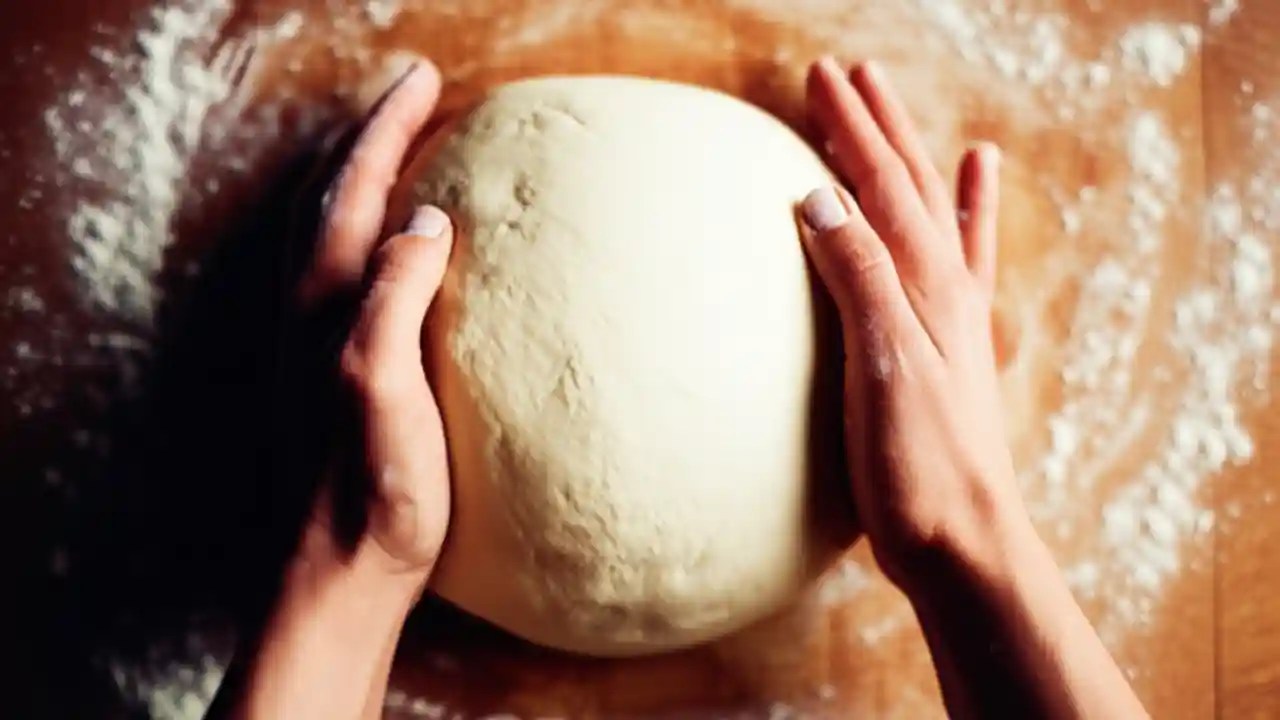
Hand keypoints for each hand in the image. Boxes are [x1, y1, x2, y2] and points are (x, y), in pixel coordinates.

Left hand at [210, 60, 453, 719]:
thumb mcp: (381, 384)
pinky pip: (352, 276)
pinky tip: (402, 255)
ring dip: (364, 179)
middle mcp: (314, 313)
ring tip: (402, 153)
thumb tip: (426, 219)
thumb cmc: (368, 488)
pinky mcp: (341, 376)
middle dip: (374, 138)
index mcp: (328, 304)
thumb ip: (392, 296)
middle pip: (334, 198)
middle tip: (415, 94)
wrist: (338, 571)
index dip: (388, 129)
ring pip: (335, 234)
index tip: (425, 78)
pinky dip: (371, 233)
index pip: (355, 190)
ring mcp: (322, 345)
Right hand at [798, 57, 1018, 590]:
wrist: (964, 539)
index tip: (817, 77)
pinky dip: (973, 206)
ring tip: (893, 105)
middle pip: (908, 183)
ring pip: (930, 208)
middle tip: (844, 73)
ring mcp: (954, 313)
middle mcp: (945, 287)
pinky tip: (981, 176)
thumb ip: (858, 276)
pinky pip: (966, 254)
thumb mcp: (880, 365)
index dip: (848, 128)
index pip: (878, 185)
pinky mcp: (952, 344)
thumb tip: (819, 195)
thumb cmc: (916, 464)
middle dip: (875, 124)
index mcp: (923, 284)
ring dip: (911, 152)